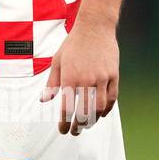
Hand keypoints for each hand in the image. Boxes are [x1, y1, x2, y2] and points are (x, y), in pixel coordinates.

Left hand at [39, 15, 118, 135]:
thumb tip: (44, 100)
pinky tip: (101, 114)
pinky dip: (107, 109)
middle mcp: (86, 80)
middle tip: (75, 132)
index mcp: (69, 77)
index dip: (64, 122)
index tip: (63, 130)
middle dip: (78, 126)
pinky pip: (112, 98)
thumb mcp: (57, 61)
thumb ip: (52, 82)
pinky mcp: (114, 75)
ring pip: (99, 107)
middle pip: (83, 111)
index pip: (66, 107)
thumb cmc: (73, 44)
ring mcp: (102, 78)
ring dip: (93, 120)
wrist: (94, 27)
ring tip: (87, 125)